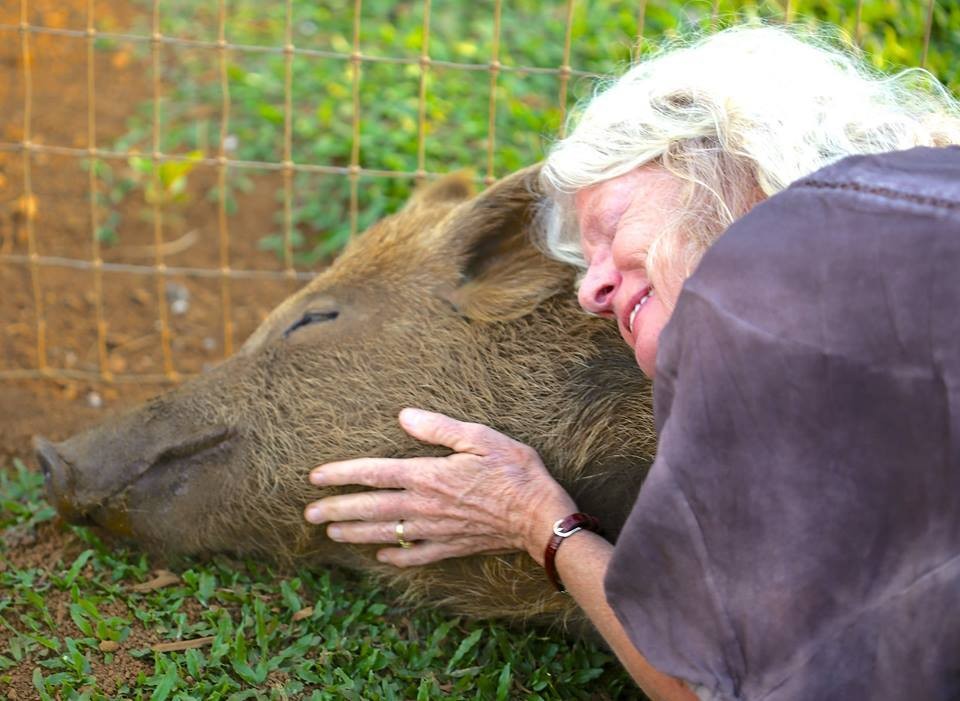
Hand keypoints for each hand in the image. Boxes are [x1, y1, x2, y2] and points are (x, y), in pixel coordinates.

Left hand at [303, 408, 577, 566]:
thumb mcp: (480, 437)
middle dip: (337, 509)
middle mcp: (425, 505)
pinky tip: (381, 557)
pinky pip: (415, 555)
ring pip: (385, 533)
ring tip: (332, 533)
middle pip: (371, 507)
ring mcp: (436, 530)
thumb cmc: (515, 472)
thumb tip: (404, 416)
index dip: (342, 474)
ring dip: (355, 533)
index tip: (315, 478)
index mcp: (429, 475)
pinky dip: (395, 557)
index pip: (375, 473)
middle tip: (309, 514)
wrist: (540, 518)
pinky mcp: (451, 547)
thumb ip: (439, 427)